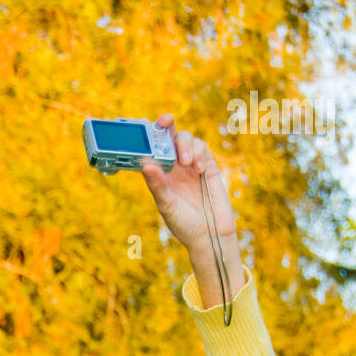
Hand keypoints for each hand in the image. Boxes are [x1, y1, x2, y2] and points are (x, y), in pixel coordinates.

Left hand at [138, 114, 244, 305]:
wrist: (210, 235)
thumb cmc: (184, 224)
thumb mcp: (167, 205)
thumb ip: (157, 185)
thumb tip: (146, 164)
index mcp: (160, 175)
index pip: (152, 150)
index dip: (148, 136)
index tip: (145, 126)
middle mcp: (174, 167)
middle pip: (169, 137)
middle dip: (167, 125)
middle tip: (165, 121)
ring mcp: (192, 165)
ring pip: (186, 139)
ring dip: (185, 145)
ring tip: (186, 162)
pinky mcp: (209, 166)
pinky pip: (202, 149)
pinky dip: (199, 153)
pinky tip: (199, 169)